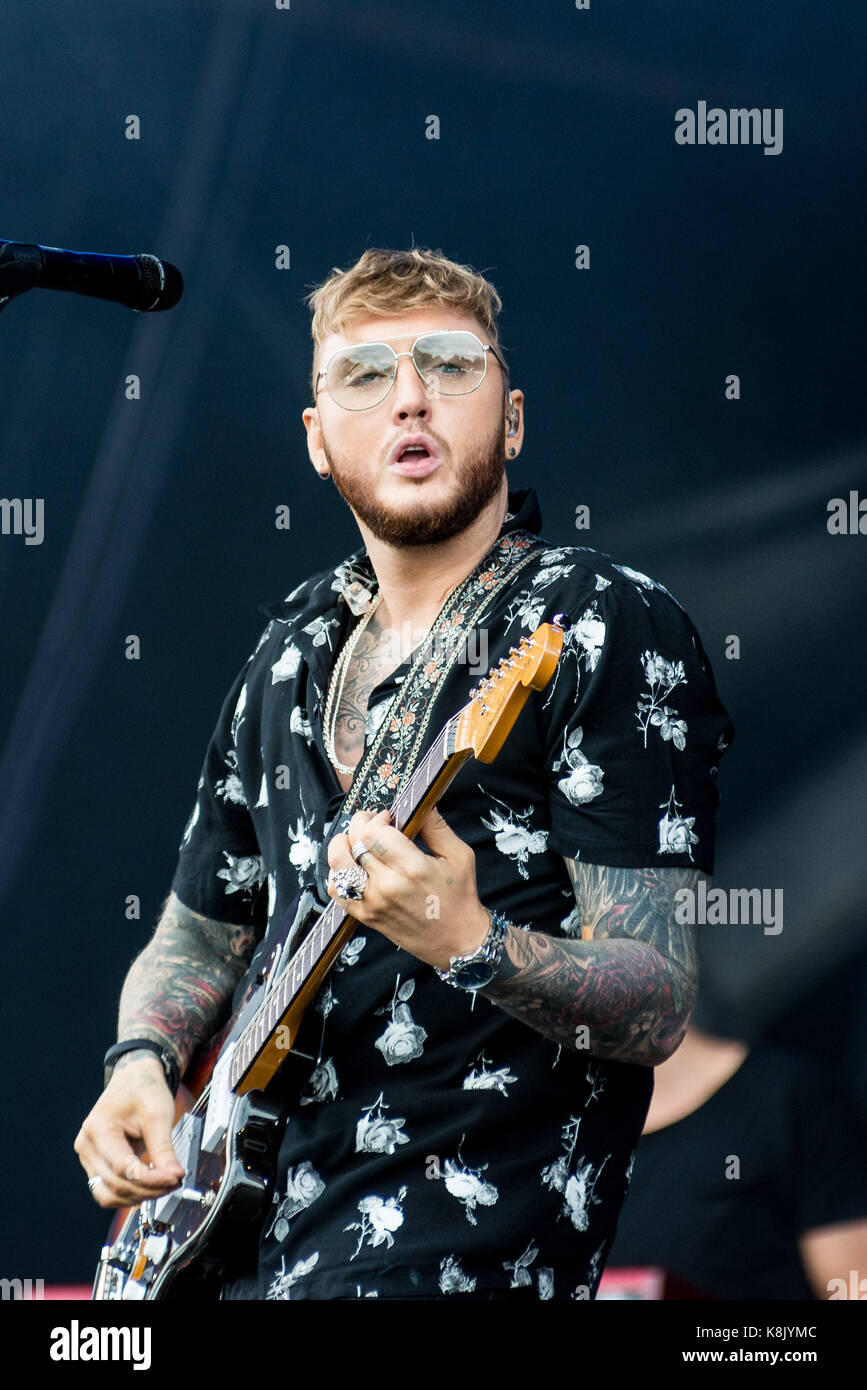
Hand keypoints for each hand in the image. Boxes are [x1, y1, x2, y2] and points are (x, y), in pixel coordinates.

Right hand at [74, 1053, 184, 1207]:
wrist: (133, 1079)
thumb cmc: (142, 1089)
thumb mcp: (158, 1113)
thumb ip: (164, 1148)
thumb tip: (174, 1175)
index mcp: (98, 1128)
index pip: (122, 1167)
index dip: (150, 1179)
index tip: (174, 1178)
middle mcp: (86, 1145)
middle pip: (115, 1184)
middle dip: (148, 1189)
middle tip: (175, 1182)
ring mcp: (88, 1156)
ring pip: (108, 1194)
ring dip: (138, 1196)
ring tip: (164, 1186)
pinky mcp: (96, 1164)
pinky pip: (108, 1189)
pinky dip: (129, 1193)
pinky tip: (150, 1186)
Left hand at [326, 805, 490, 971]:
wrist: (457, 941)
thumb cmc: (460, 897)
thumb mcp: (459, 855)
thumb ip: (436, 826)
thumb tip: (420, 802)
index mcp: (412, 868)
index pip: (374, 832)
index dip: (377, 818)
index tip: (389, 817)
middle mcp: (388, 886)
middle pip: (355, 842)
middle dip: (360, 824)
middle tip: (373, 823)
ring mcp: (372, 902)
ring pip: (339, 864)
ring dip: (342, 845)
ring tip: (355, 840)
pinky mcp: (365, 915)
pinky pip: (336, 889)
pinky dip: (337, 872)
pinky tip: (352, 865)